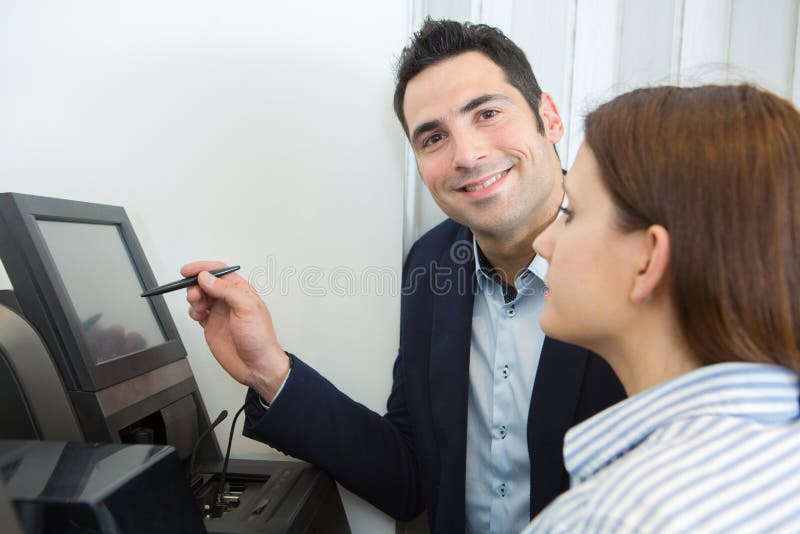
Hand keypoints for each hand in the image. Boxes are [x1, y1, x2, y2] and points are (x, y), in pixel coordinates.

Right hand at [181, 261, 289, 401]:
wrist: (256, 365)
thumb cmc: (260, 338)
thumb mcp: (247, 308)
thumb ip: (226, 290)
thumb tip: (207, 277)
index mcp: (241, 291)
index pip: (220, 272)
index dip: (203, 268)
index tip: (188, 271)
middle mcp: (230, 300)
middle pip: (206, 283)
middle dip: (196, 285)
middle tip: (194, 294)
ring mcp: (220, 312)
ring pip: (200, 296)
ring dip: (194, 298)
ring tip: (197, 306)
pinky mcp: (212, 325)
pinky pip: (197, 311)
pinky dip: (193, 310)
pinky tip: (198, 315)